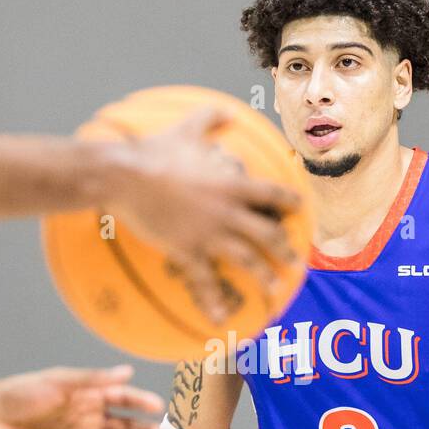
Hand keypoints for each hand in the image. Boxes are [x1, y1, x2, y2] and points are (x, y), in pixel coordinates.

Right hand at [105, 106, 303, 321]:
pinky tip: (223, 318)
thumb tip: (225, 110)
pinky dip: (214, 301)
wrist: (126, 176)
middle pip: (267, 234)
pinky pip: (205, 281)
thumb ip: (210, 119)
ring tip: (276, 287)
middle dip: (287, 250)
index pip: (271, 193)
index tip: (302, 210)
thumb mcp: (186, 129)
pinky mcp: (187, 250)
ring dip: (265, 275)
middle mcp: (227, 212)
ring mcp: (208, 234)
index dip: (289, 202)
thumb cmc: (155, 150)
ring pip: (247, 259)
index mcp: (231, 184)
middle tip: (299, 263)